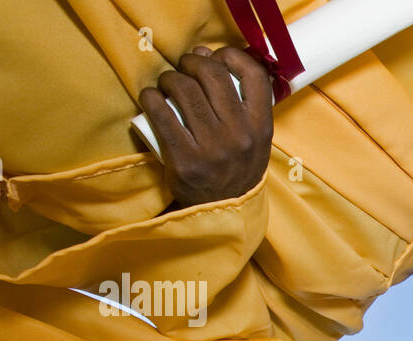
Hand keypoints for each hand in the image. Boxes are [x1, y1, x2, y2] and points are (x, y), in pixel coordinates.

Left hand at [140, 46, 273, 207]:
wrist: (222, 214)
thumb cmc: (235, 169)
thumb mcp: (253, 140)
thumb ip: (238, 102)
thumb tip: (205, 54)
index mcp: (261, 129)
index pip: (255, 76)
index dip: (232, 56)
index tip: (217, 57)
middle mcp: (239, 137)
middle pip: (212, 75)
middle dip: (192, 62)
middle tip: (184, 68)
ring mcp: (212, 149)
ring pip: (184, 89)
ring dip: (169, 78)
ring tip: (167, 84)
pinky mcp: (184, 160)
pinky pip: (162, 113)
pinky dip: (151, 98)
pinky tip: (151, 98)